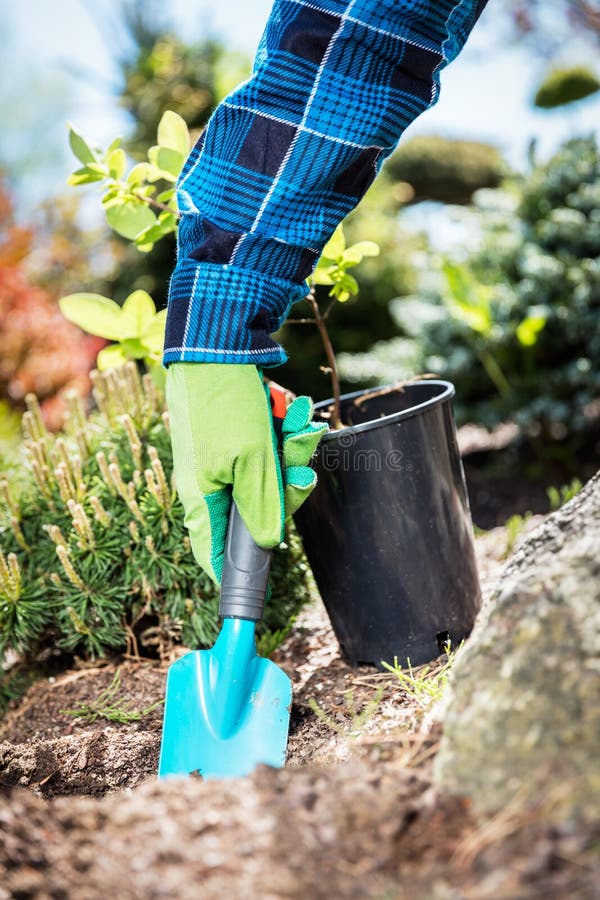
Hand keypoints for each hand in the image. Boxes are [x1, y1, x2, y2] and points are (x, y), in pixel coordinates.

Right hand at [166, 363, 326, 582]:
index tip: (252, 593)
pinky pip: (272, 446)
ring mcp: (226, 456)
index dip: (233, 573)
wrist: (215, 341)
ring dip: (294, 450)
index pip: (212, 551)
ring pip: (272, 474)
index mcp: (202, 495)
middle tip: (301, 471)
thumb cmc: (225, 402)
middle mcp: (212, 480)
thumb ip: (263, 505)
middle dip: (289, 487)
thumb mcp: (251, 459)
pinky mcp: (240, 434)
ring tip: (302, 424)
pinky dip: (288, 430)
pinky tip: (296, 410)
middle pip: (260, 509)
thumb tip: (270, 543)